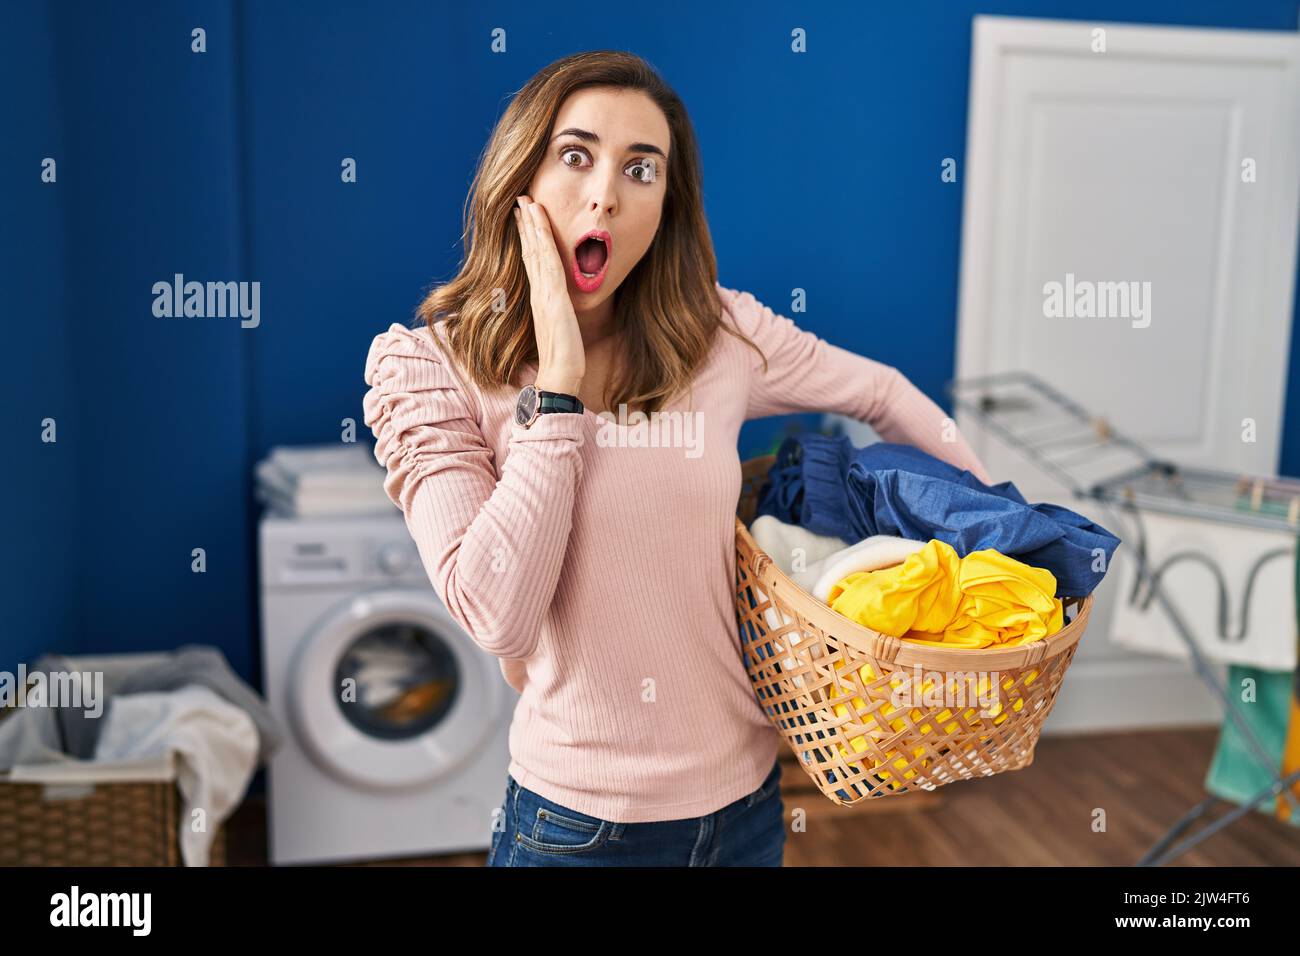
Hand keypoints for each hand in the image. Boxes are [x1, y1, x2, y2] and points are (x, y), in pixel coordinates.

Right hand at [515, 195, 583, 393]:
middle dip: (526, 223)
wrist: (560, 376)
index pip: (532, 260)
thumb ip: (561, 313)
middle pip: (530, 250)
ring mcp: (544, 293)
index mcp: (541, 298)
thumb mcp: (564, 327)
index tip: (525, 217)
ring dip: (531, 224)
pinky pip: (547, 262)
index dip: (528, 237)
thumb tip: (564, 306)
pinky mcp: (552, 298)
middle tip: (521, 199)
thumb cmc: (564, 358)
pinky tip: (539, 224)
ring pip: (536, 251)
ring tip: (527, 202)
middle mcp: (539, 292)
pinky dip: (542, 241)